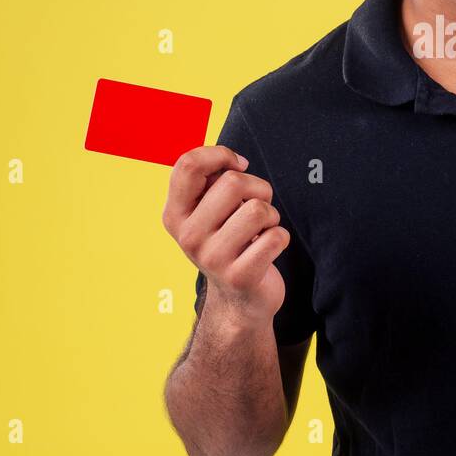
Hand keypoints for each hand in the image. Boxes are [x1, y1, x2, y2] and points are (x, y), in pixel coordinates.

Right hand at [162, 144, 289, 328]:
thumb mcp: (209, 211)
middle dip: (258, 189)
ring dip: (271, 216)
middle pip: (233, 182)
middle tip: (256, 210)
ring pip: (259, 209)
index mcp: (175, 214)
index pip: (188, 164)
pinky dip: (281, 238)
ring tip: (260, 232)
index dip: (221, 155)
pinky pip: (276, 237)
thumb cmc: (230, 241)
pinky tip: (267, 251)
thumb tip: (234, 163)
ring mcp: (212, 258)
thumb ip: (212, 180)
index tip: (239, 166)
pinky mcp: (240, 276)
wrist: (238, 300)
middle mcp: (187, 236)